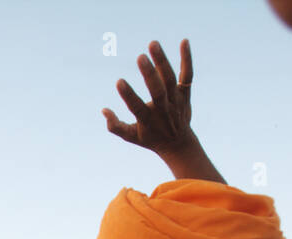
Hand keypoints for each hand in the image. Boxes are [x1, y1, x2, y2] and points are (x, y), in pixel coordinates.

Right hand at [104, 40, 196, 164]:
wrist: (178, 143)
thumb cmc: (150, 137)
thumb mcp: (131, 136)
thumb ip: (115, 126)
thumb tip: (104, 110)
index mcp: (148, 120)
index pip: (137, 108)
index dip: (128, 95)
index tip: (119, 81)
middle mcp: (164, 110)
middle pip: (158, 91)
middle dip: (149, 74)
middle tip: (140, 57)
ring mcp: (176, 100)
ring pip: (170, 79)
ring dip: (162, 61)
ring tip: (153, 44)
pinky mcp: (185, 92)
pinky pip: (187, 75)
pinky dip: (187, 59)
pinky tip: (184, 41)